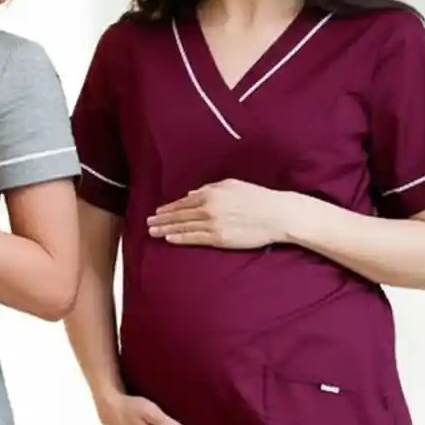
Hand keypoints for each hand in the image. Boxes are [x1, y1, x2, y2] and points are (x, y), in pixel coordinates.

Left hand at [147, 179, 294, 248]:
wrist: (277, 214)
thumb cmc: (257, 197)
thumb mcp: (232, 185)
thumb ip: (209, 188)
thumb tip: (191, 193)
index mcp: (211, 193)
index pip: (183, 202)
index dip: (168, 208)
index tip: (157, 211)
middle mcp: (208, 208)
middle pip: (179, 215)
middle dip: (161, 219)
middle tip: (148, 222)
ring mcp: (213, 224)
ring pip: (183, 227)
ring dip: (166, 229)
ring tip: (152, 231)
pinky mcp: (220, 239)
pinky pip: (195, 239)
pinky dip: (180, 238)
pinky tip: (169, 238)